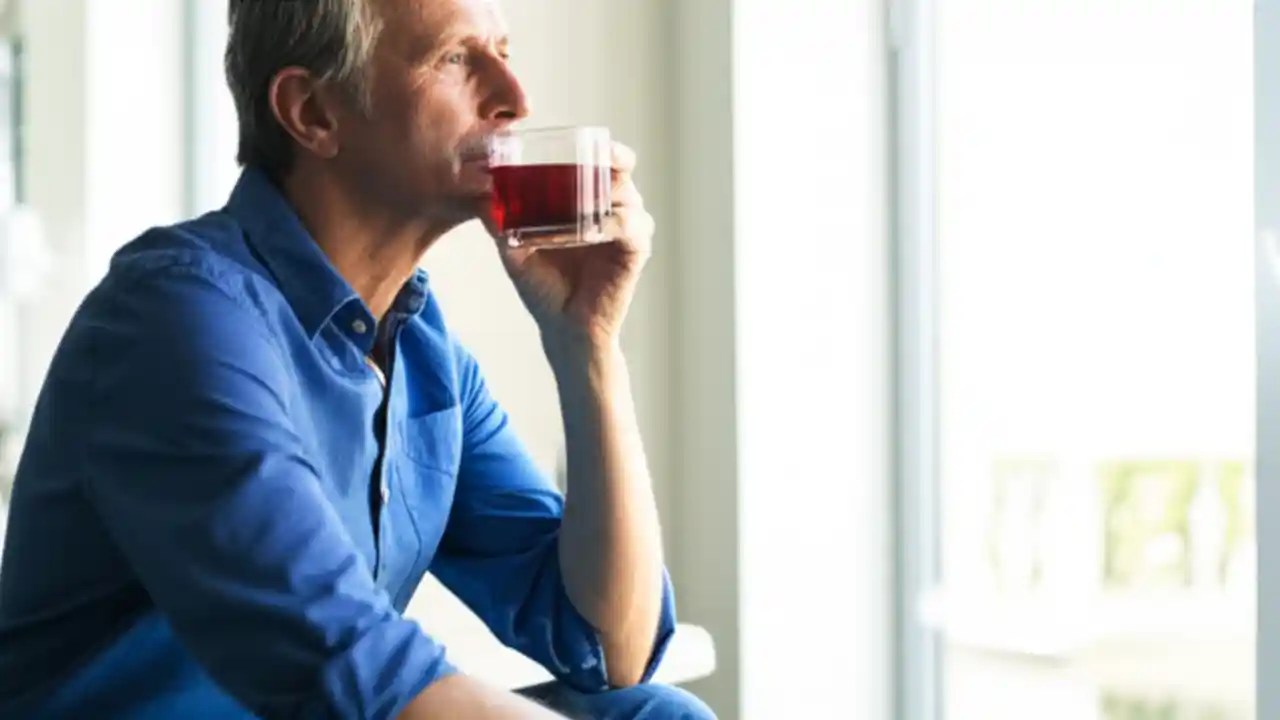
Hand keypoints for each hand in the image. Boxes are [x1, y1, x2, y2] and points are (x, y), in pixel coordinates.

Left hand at [493, 142, 654, 350]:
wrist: (562, 327)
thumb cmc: (544, 284)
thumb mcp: (514, 244)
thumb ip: (500, 217)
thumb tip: (478, 190)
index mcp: (593, 198)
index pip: (603, 158)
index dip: (595, 144)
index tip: (570, 137)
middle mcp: (618, 207)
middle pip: (620, 167)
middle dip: (601, 158)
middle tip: (578, 156)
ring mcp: (630, 227)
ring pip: (623, 193)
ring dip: (593, 193)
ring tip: (565, 200)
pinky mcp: (636, 250)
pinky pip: (624, 225)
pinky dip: (600, 225)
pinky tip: (577, 232)